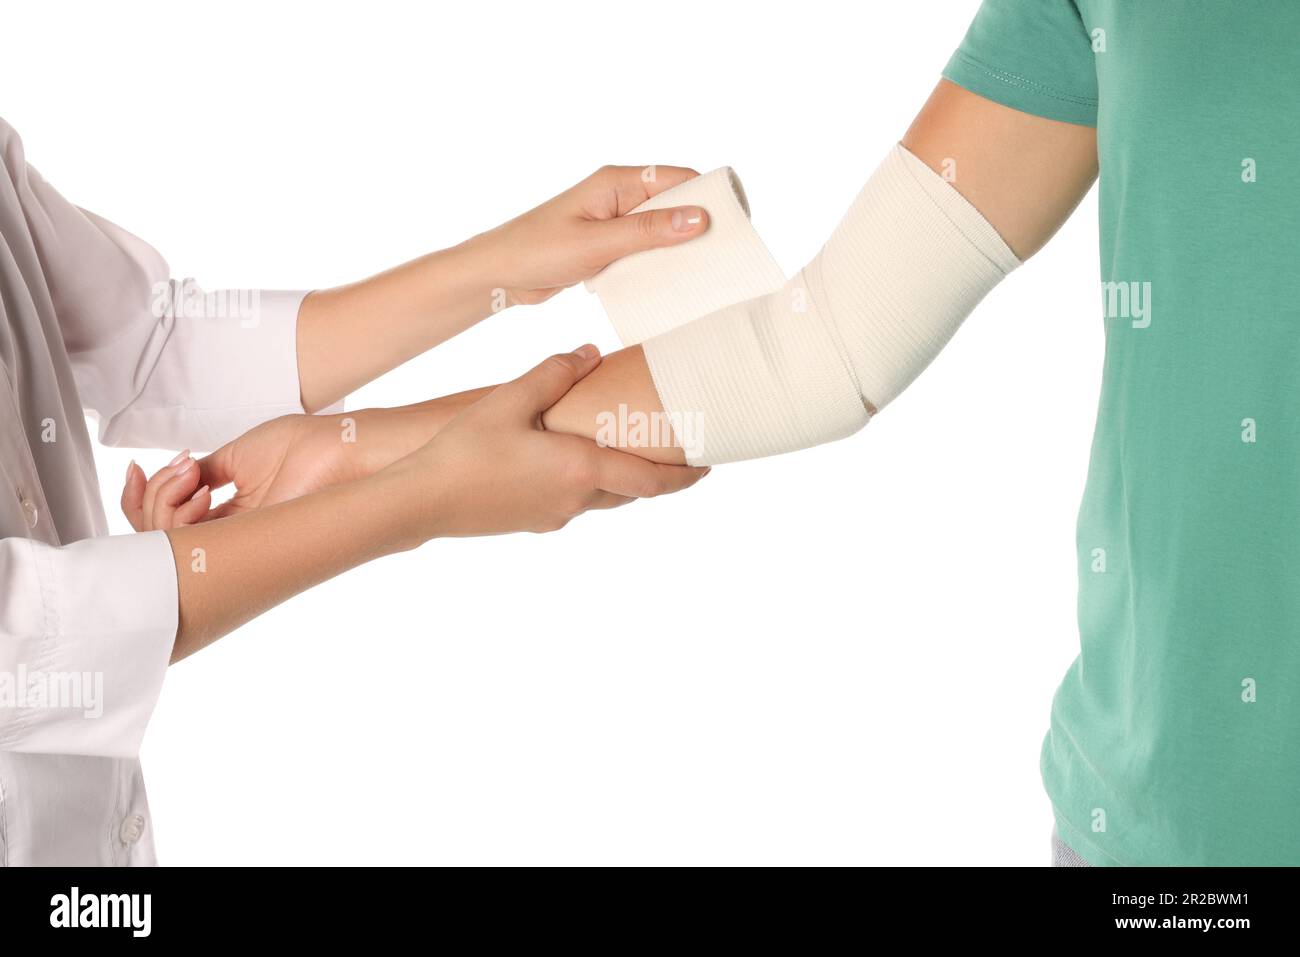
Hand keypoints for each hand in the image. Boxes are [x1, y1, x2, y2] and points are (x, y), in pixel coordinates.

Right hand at [121, 391, 486, 529]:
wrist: (347, 449)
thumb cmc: (309, 445)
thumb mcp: (240, 454)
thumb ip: (204, 471)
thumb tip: (172, 476)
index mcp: (232, 516)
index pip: (167, 522)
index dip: (139, 500)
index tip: (132, 469)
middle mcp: (232, 536)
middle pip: (156, 537)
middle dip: (147, 501)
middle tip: (178, 471)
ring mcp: (238, 542)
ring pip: (164, 542)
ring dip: (161, 501)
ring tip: (192, 475)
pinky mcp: (247, 542)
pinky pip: (188, 544)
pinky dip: (175, 512)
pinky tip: (196, 489)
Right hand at [391, 344, 708, 536]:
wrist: (420, 502)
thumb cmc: (463, 451)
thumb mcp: (509, 401)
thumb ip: (552, 374)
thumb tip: (588, 353)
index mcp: (580, 470)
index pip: (652, 481)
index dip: (685, 477)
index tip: (708, 467)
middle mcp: (574, 500)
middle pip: (631, 492)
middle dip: (656, 477)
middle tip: (676, 455)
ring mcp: (552, 517)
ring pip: (601, 499)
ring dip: (619, 481)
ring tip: (624, 454)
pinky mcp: (531, 523)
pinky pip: (572, 504)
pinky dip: (585, 486)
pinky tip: (565, 464)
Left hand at [482, 165, 710, 304]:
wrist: (498, 274)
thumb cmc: (537, 250)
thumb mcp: (598, 243)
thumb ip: (648, 231)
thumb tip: (699, 217)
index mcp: (617, 182)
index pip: (678, 178)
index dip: (710, 196)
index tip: (738, 219)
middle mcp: (618, 196)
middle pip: (674, 202)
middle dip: (700, 223)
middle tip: (727, 251)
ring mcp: (613, 221)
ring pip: (661, 228)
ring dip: (680, 246)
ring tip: (707, 269)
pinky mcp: (607, 245)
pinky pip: (644, 248)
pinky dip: (660, 262)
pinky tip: (674, 281)